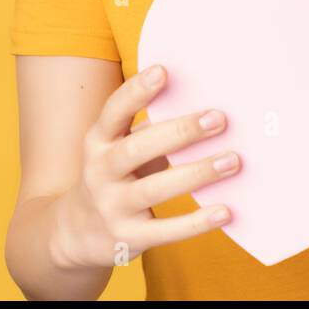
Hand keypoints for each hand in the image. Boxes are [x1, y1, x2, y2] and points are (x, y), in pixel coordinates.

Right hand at [54, 64, 240, 269]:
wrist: (74, 234)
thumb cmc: (113, 176)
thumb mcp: (117, 148)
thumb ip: (148, 129)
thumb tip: (203, 106)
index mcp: (98, 140)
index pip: (114, 111)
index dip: (137, 91)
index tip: (164, 71)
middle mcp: (100, 171)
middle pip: (138, 148)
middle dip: (180, 132)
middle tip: (218, 119)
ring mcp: (112, 206)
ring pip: (156, 188)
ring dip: (197, 173)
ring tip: (233, 161)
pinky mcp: (127, 238)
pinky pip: (166, 230)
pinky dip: (197, 222)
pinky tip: (225, 211)